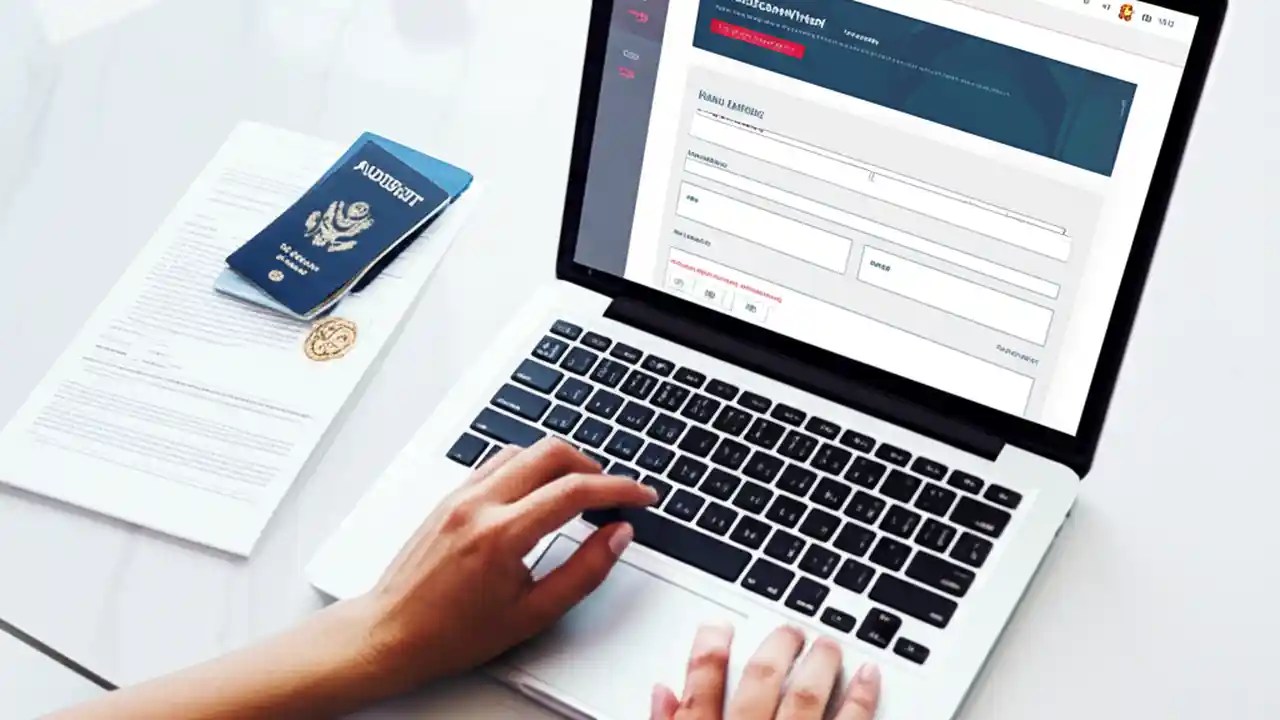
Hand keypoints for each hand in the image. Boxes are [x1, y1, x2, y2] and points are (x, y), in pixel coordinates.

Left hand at [352, 438, 658, 697]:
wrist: (391, 635)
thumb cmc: (452, 634)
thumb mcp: (532, 614)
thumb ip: (584, 571)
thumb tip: (617, 535)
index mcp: (501, 535)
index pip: (574, 491)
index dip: (619, 487)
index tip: (641, 495)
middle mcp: (478, 505)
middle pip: (550, 453)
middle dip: (592, 465)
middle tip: (612, 491)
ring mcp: (459, 496)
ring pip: (522, 451)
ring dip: (558, 462)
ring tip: (578, 491)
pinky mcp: (449, 498)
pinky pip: (496, 464)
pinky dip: (528, 468)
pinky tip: (538, 492)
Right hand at [650, 624, 881, 719]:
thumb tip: (660, 695)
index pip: (701, 689)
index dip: (709, 651)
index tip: (718, 627)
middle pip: (760, 684)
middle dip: (774, 649)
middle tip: (787, 631)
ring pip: (806, 698)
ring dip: (819, 664)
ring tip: (827, 643)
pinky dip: (862, 698)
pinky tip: (870, 675)